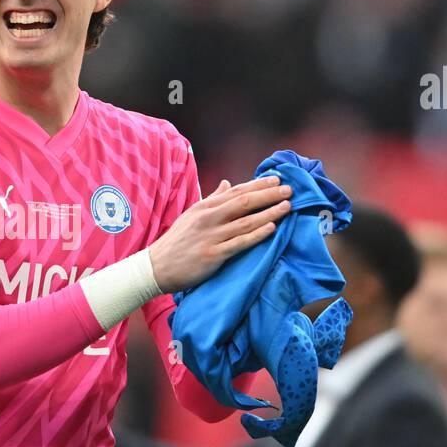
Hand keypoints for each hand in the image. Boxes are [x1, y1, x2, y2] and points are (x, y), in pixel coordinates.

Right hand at [148, 176, 292, 292]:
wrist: (157, 267)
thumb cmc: (176, 242)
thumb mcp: (191, 215)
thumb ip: (212, 199)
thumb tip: (227, 183)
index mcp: (204, 207)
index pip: (236, 191)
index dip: (258, 184)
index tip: (277, 179)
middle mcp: (208, 218)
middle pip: (244, 202)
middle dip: (269, 195)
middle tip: (290, 190)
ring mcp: (211, 236)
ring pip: (245, 221)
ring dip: (268, 213)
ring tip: (287, 207)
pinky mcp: (213, 255)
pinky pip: (239, 243)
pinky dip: (256, 234)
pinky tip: (271, 228)